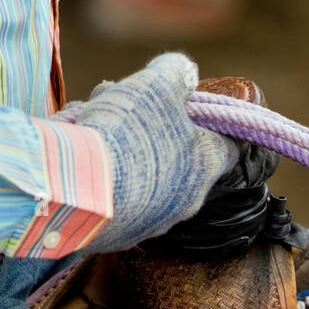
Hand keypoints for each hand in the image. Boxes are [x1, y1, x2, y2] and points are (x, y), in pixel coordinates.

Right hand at [70, 53, 239, 252]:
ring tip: (94, 131)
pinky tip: (83, 164)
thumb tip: (183, 73)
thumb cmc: (127, 133)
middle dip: (157, 133)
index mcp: (205, 164)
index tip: (197, 111)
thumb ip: (175, 71)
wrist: (78, 191)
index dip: (216, 124)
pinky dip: (108, 182)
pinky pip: (122, 202)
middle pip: (181, 160)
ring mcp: (155, 224)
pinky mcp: (122, 237)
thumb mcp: (156, 83)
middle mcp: (187, 201)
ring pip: (148, 180)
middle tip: (126, 111)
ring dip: (128, 155)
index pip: (230, 146)